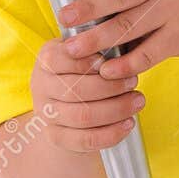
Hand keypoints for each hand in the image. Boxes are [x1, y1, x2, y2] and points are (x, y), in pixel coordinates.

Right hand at [29, 38, 145, 153]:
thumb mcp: (86, 50)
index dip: (92, 62)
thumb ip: (99, 43)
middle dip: (111, 86)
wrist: (66, 103)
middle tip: (134, 81)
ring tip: (137, 101)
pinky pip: (84, 140)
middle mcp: (41, 85)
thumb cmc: (85, 67)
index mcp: (47, 58)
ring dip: (115, 109)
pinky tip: (128, 124)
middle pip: (76, 89)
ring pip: (82, 116)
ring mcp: (46, 113)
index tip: (117, 61)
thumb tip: (121, 37)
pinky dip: (110, 134)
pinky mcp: (56, 137)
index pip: (66, 58)